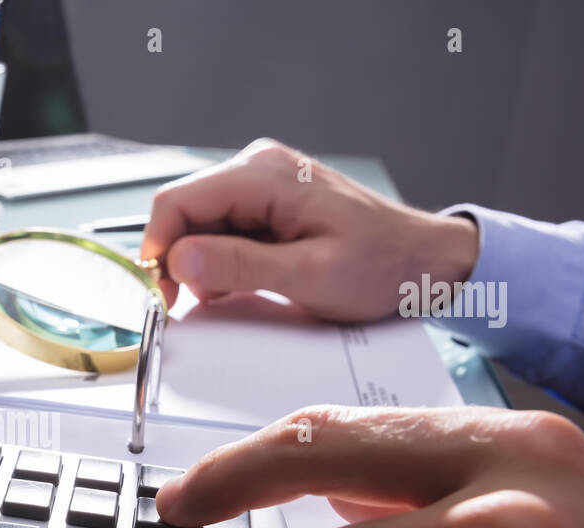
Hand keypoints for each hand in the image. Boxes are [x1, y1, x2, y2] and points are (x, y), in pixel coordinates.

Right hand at [141, 138, 479, 319]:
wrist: (425, 261)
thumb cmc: (382, 267)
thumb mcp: (310, 276)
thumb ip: (240, 266)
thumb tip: (179, 259)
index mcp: (265, 175)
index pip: (176, 202)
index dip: (158, 250)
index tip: (163, 295)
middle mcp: (258, 167)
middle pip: (183, 212)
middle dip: (179, 261)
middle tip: (192, 304)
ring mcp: (262, 184)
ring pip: (200, 225)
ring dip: (203, 264)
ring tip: (235, 295)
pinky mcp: (267, 204)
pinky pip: (223, 230)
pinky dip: (222, 262)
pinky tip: (246, 284)